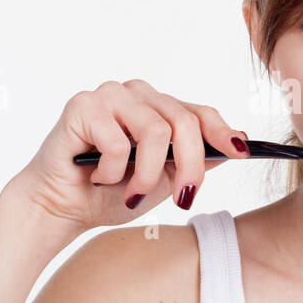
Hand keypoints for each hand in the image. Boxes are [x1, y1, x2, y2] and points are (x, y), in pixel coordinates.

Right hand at [9, 79, 249, 234]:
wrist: (62, 208)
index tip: (240, 153)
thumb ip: (193, 160)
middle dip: (190, 167)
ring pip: (155, 132)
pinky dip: (112, 171)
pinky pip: (117, 142)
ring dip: (146, 174)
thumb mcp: (163, 181)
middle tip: (182, 200)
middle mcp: (136, 94)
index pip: (199, 112)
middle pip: (183, 122)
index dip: (222, 132)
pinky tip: (97, 175)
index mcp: (157, 107)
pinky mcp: (83, 104)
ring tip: (131, 193)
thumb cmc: (110, 193)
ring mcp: (109, 95)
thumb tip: (237, 144)